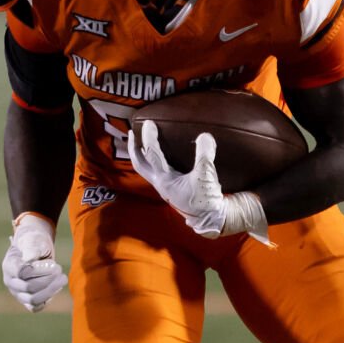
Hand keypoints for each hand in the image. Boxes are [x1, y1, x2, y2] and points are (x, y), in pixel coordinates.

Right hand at [2, 212, 66, 310]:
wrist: (36, 247)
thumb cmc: (34, 241)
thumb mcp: (33, 239)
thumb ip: (31, 248)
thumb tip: (29, 260)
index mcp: (9, 265)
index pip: (22, 273)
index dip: (39, 271)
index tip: (53, 264)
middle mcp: (10, 281)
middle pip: (28, 288)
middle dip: (48, 279)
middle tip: (60, 269)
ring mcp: (17, 292)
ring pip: (32, 300)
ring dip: (50, 290)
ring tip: (62, 278)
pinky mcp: (26, 300)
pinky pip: (35, 307)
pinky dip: (47, 300)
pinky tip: (56, 288)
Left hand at [129, 123, 271, 244]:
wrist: (211, 219)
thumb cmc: (206, 200)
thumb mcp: (207, 176)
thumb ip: (205, 155)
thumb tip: (204, 136)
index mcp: (164, 180)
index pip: (152, 154)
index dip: (149, 137)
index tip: (149, 123)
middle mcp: (160, 183)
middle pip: (140, 163)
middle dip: (134, 147)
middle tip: (132, 132)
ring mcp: (164, 187)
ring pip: (146, 168)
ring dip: (142, 154)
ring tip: (142, 141)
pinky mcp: (171, 188)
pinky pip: (156, 171)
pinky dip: (154, 161)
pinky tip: (161, 155)